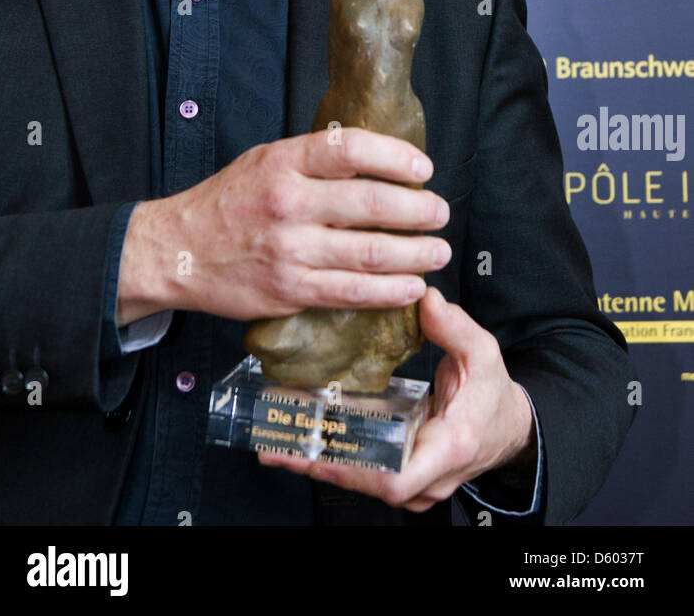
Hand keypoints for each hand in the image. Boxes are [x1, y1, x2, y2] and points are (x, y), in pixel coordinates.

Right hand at [116, 129, 450, 324]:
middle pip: (372, 205)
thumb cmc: (228, 202)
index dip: (397, 157)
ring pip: (370, 253)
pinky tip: (411, 285)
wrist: (178, 250)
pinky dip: (389, 290)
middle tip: (440, 213)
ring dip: (415, 254)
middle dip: (419, 211)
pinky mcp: (290, 290)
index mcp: (284, 162)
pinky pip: (352, 292)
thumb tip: (378, 161)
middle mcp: (288, 203)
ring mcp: (290, 250)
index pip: (352, 149)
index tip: (423, 167)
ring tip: (437, 251)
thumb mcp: (265, 160)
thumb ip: (315, 159)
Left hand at [258, 286, 536, 511]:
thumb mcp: (483, 352)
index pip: (399, 479)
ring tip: (278, 448)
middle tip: (279, 448)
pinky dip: (337, 464)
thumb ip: (454, 327)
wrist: (509, 427)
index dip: (355, 473)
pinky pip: (369, 477)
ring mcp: (418, 483)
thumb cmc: (493, 393)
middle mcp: (430, 474)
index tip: (320, 457)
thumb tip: (425, 300)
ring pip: (365, 485)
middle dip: (322, 468)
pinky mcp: (407, 478)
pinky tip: (305, 446)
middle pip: (369, 485)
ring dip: (322, 468)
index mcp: (448, 447)